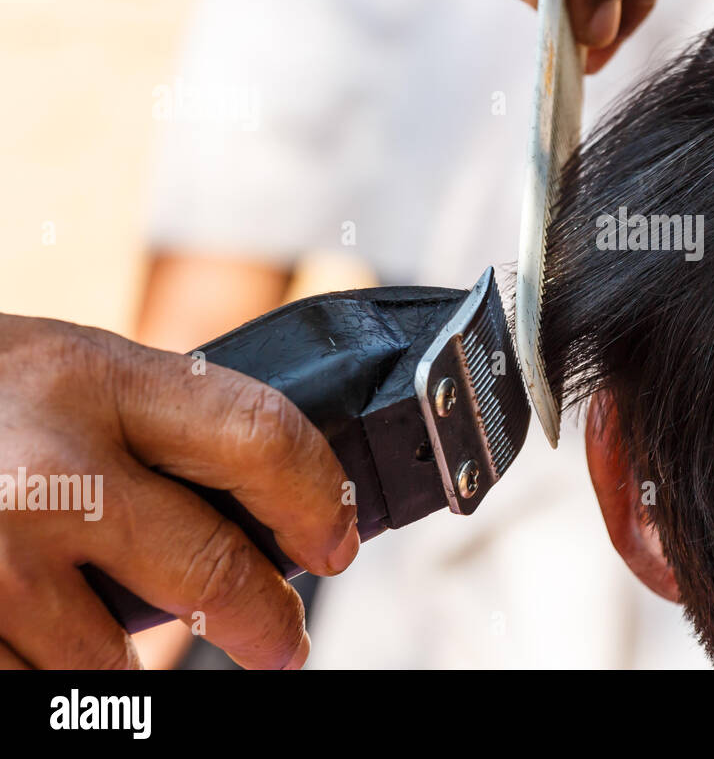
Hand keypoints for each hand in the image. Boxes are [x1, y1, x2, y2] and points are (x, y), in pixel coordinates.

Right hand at [0, 315, 357, 668]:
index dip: (318, 499)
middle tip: (281, 638)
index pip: (261, 438)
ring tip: (105, 608)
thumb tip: (268, 503)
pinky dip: (51, 669)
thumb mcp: (70, 369)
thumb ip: (159, 424)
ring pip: (114, 654)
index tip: (335, 540)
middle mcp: (48, 468)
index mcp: (96, 379)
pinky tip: (38, 626)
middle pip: (210, 570)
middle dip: (265, 618)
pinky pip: (38, 684)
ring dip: (129, 648)